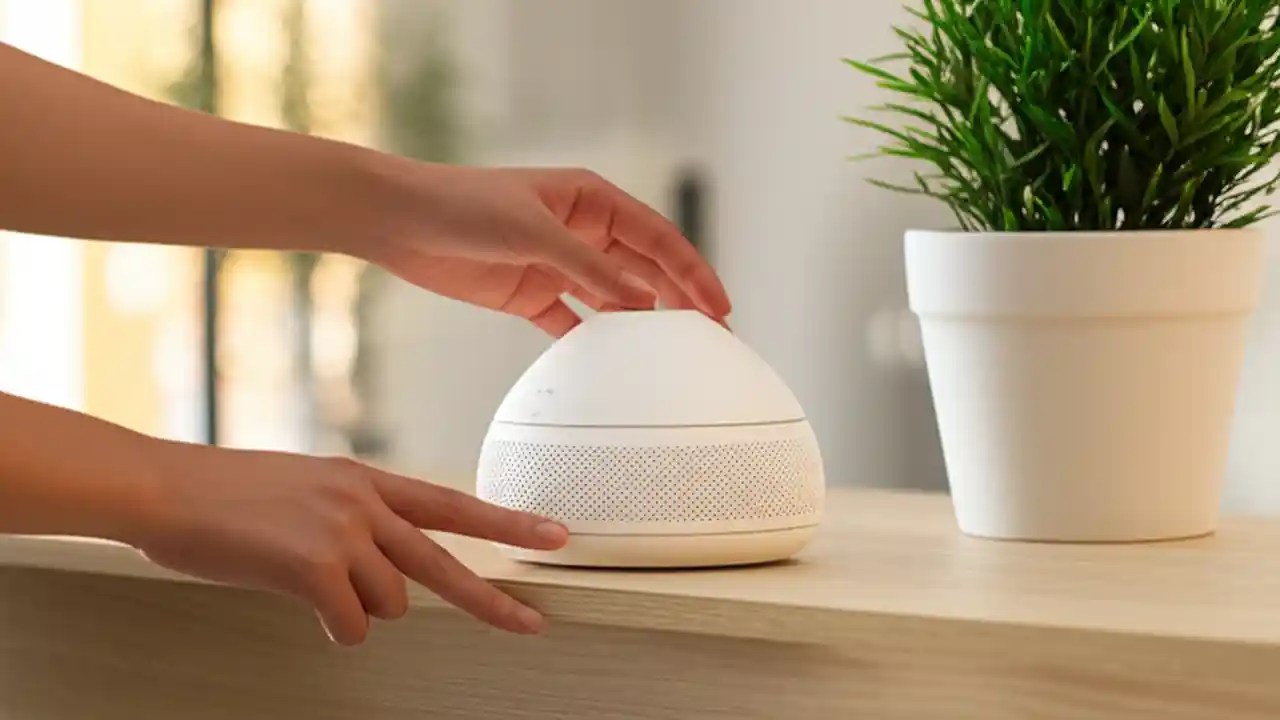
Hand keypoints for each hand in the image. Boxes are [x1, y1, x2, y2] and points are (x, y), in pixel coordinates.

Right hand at [131, 441, 567, 644]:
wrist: (165, 488)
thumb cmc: (226, 496)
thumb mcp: (307, 491)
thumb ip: (354, 522)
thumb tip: (381, 579)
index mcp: (365, 479)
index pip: (452, 503)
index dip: (507, 523)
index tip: (554, 535)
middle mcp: (363, 500)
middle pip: (444, 563)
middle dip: (493, 602)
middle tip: (534, 624)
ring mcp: (343, 530)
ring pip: (388, 604)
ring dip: (353, 608)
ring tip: (302, 578)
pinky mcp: (317, 565)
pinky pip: (349, 626)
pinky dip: (328, 626)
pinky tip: (292, 596)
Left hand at [369, 163, 732, 335]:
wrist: (400, 221)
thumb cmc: (463, 205)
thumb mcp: (534, 232)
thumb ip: (590, 268)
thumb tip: (643, 303)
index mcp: (592, 200)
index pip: (658, 238)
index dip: (693, 271)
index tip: (720, 306)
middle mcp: (581, 230)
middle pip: (645, 268)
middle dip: (680, 300)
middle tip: (714, 337)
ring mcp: (558, 264)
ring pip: (615, 296)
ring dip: (645, 322)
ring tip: (676, 355)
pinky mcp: (531, 293)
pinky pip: (574, 321)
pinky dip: (595, 340)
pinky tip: (615, 365)